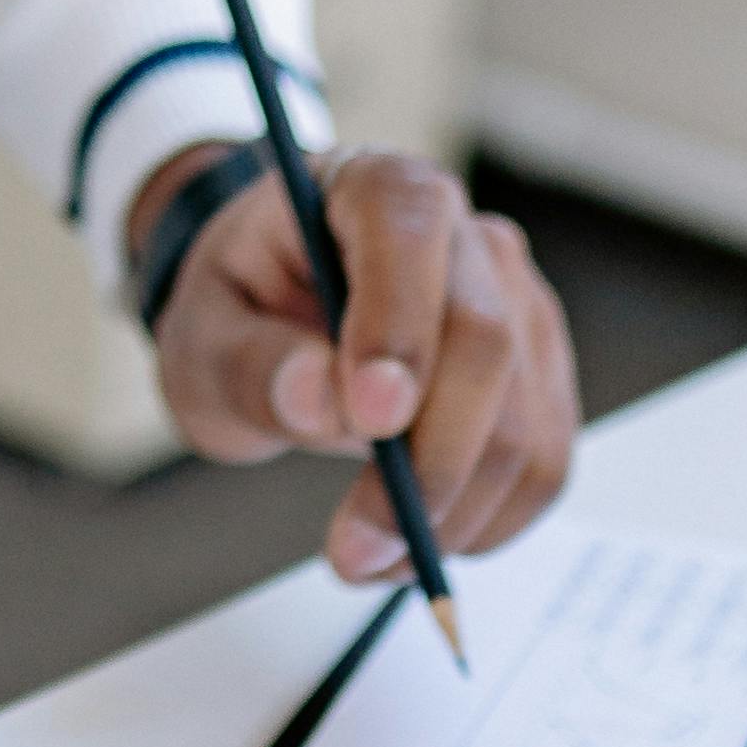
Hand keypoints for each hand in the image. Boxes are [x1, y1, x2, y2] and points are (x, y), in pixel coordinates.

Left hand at [142, 145, 579, 582]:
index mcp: (376, 188)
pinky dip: (488, 521)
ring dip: (456, 513)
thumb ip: (250, 362)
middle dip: (429, 464)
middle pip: (485, 342)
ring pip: (527, 418)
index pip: (410, 238)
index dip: (399, 331)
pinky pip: (544, 460)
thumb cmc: (241, 305)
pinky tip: (419, 544)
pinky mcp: (539, 373)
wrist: (273, 308)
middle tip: (355, 549)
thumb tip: (318, 398)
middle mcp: (466, 235)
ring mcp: (517, 303)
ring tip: (369, 558)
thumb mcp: (202, 332)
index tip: (368, 425)